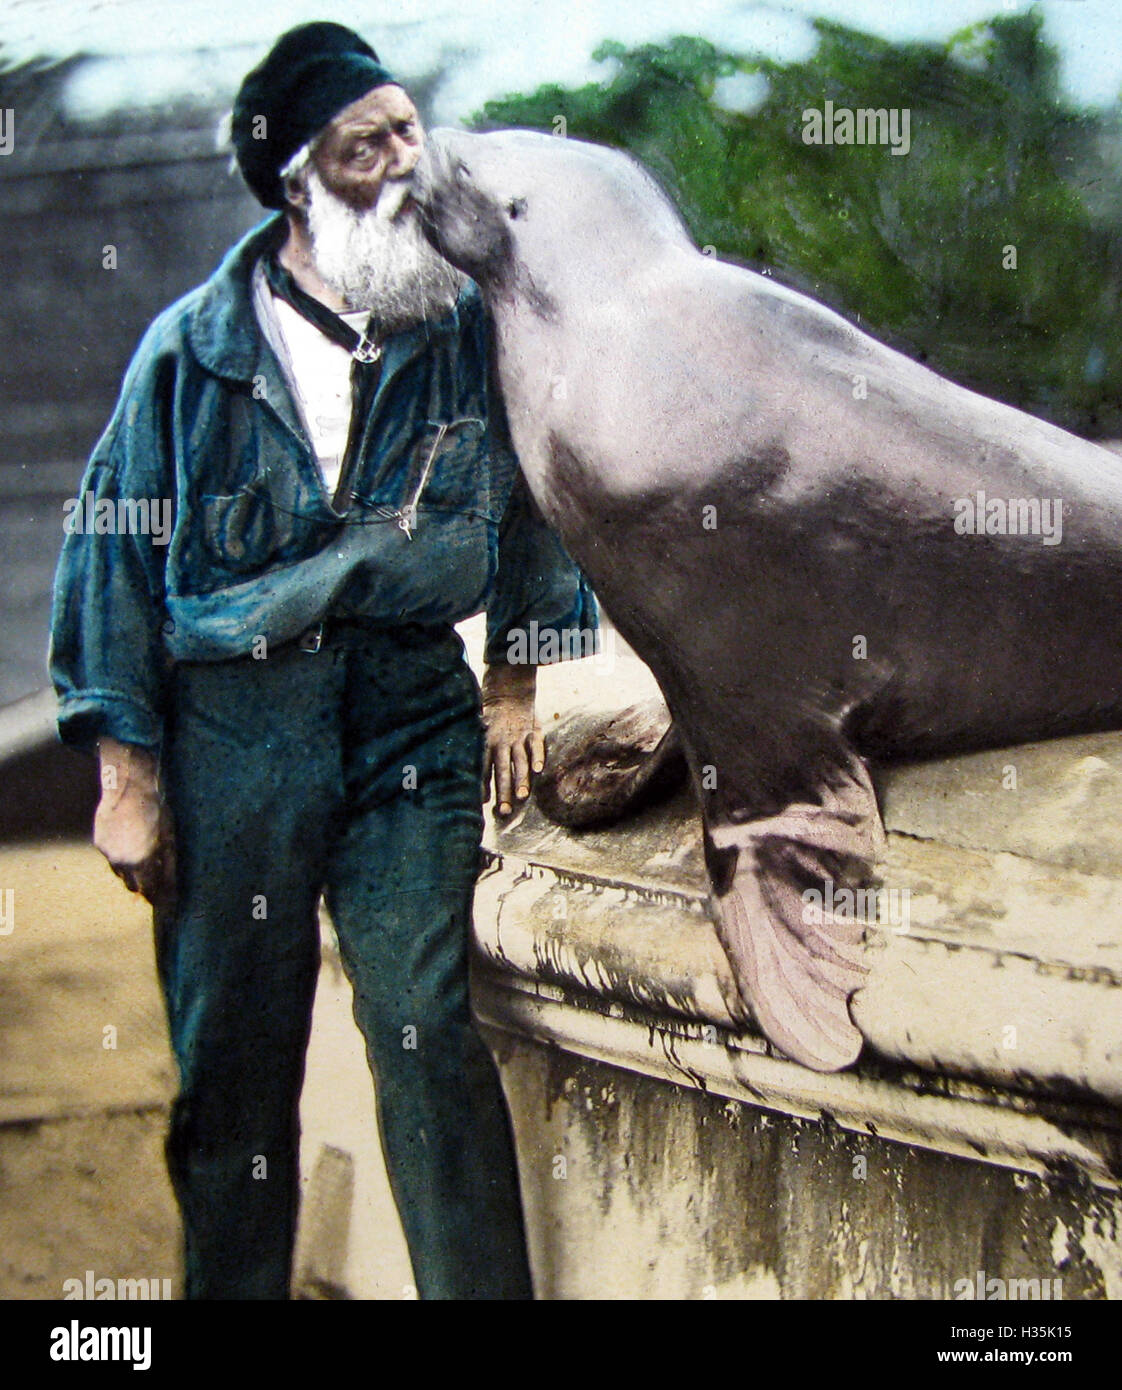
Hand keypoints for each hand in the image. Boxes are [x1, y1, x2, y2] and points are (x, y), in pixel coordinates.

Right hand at [93, 739, 175, 906]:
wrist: (129, 784)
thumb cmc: (157, 809)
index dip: (159, 899)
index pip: (150, 891)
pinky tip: (131, 844)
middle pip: (133, 886)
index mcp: (141, 862)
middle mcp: (121, 862)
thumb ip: (169, 866)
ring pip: (120, 873)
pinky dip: (122, 856)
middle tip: (158, 886)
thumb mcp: (170, 838)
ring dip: (132, 873)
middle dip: (145, 888)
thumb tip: (171, 888)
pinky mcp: (99, 841)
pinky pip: (112, 857)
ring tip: (145, 863)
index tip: (167, 904)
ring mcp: (107, 852)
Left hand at [481, 663, 544, 815]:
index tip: (483, 803)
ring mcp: (518, 737)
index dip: (482, 786)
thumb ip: (475, 750)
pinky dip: (537, 756)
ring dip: (521, 779)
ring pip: (519, 761)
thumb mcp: (478, 730)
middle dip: (503, 791)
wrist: (509, 691)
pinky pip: (536, 745)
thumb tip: (463, 775)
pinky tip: (539, 770)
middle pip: (502, 770)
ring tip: (521, 796)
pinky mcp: (533, 732)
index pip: (482, 768)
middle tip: (504, 811)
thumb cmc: (491, 718)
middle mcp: (501, 742)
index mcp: (485, 743)